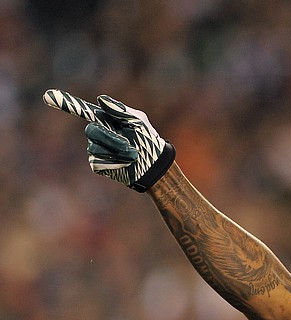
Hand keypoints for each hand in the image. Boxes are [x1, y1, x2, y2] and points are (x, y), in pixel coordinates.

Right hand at [43, 89, 174, 191]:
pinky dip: (116, 163)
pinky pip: (99, 162)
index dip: (65, 102)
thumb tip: (100, 99)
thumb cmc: (148, 140)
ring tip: (133, 155)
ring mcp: (95, 149)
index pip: (82, 110)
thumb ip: (121, 111)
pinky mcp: (98, 165)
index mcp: (106, 119)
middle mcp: (97, 132)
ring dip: (118, 152)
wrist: (154, 166)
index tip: (48, 95)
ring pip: (96, 148)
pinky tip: (126, 164)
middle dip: (111, 139)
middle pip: (91, 131)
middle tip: (130, 146)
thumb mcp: (139, 123)